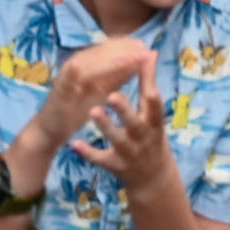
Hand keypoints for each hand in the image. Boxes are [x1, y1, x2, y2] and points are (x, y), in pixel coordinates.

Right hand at [33, 37, 153, 149]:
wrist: (50, 130)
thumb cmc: (75, 110)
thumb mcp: (99, 91)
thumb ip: (115, 77)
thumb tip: (137, 63)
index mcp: (86, 65)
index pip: (106, 50)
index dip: (125, 46)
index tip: (145, 46)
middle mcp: (75, 65)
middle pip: (99, 51)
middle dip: (122, 47)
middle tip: (142, 46)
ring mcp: (67, 74)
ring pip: (90, 59)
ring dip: (112, 56)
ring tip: (133, 56)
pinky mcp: (61, 86)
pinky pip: (77, 73)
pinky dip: (93, 69)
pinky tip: (110, 70)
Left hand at [71, 60, 175, 200]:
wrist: (153, 178)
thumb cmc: (151, 135)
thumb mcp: (153, 113)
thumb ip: (148, 82)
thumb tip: (150, 51)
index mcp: (154, 122)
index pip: (154, 104)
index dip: (149, 89)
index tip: (141, 74)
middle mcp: (143, 137)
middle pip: (135, 123)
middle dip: (124, 110)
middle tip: (112, 95)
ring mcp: (129, 152)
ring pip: (117, 139)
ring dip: (105, 126)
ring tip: (93, 111)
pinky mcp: (115, 165)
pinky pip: (100, 159)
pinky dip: (88, 152)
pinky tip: (75, 144)